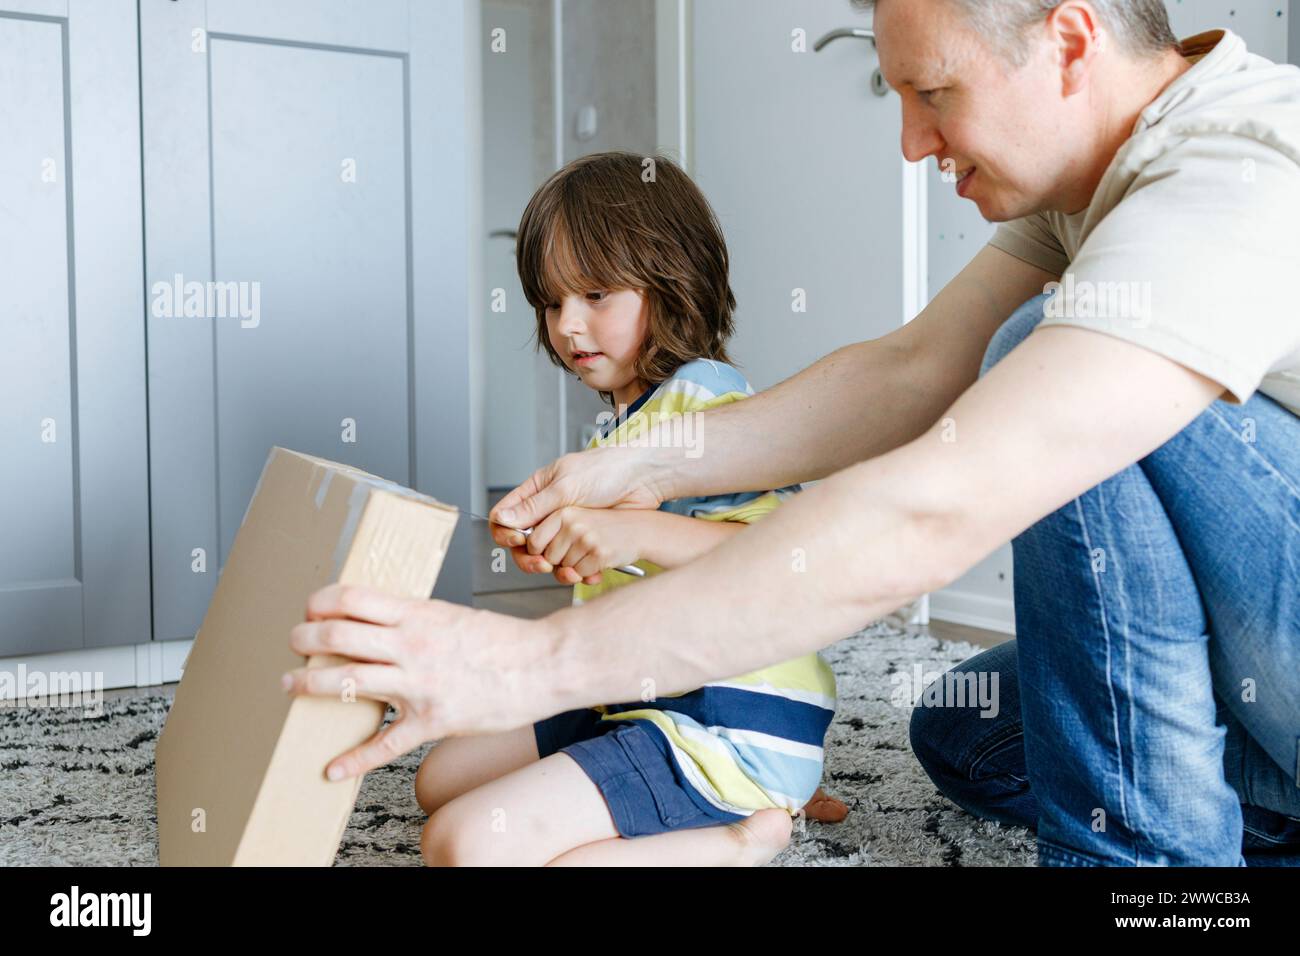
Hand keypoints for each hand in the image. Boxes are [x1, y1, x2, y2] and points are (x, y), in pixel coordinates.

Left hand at [283, 583, 561, 779]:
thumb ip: (414, 618)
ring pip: (348, 681)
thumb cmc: (503, 639)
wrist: (543, 665)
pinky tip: (333, 768)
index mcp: (418, 614)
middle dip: (305, 639)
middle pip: (338, 635)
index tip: (311, 608)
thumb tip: (380, 619)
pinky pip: (385, 743)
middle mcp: (412, 645)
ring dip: (310, 684)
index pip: (352, 598)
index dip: (321, 602)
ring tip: (292, 684)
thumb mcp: (451, 614)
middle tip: (294, 643)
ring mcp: (419, 684)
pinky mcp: (432, 720)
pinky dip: (354, 760)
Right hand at [489, 444, 667, 582]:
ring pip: (546, 557)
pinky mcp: (584, 541)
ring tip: (566, 570)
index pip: (505, 517)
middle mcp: (548, 512)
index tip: (519, 541)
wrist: (643, 479)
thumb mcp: (566, 486)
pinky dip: (576, 572)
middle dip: (528, 558)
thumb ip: (534, 506)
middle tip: (543, 563)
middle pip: (522, 544)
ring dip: (553, 569)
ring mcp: (566, 528)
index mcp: (537, 492)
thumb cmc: (606, 470)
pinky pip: (572, 563)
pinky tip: (584, 573)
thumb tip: (502, 519)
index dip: (506, 533)